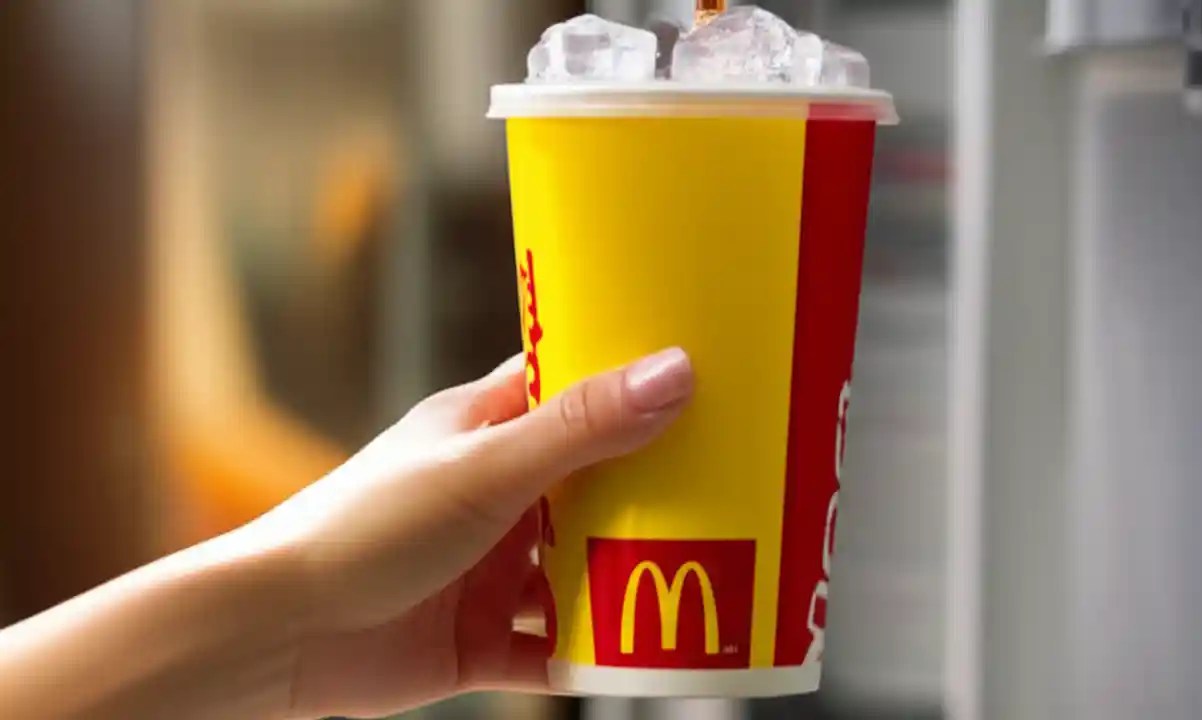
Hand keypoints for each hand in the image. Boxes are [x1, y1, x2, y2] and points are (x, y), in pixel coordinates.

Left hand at [263, 348, 693, 718]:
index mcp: (485, 428)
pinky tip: (641, 655)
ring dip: (630, 575)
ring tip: (709, 574)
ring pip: (581, 567)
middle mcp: (493, 493)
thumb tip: (674, 371)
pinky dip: (593, 652)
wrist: (278, 637)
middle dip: (652, 490)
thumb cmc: (362, 529)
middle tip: (734, 487)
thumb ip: (581, 429)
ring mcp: (488, 567)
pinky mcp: (480, 637)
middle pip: (593, 484)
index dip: (631, 380)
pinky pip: (555, 645)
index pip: (571, 386)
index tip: (706, 377)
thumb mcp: (484, 469)